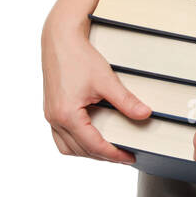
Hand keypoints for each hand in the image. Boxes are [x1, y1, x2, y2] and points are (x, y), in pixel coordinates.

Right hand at [41, 13, 151, 162]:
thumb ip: (126, 101)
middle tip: (124, 155)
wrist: (60, 39)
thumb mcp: (106, 80)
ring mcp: (50, 115)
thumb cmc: (79, 56)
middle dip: (103, 156)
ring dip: (88, 152)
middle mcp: (55, 119)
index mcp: (67, 115)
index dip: (114, 155)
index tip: (130, 157)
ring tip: (109, 150)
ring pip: (67, 147)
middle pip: (81, 150)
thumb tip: (145, 115)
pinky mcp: (51, 109)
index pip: (94, 146)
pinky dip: (76, 143)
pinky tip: (90, 137)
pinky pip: (61, 137)